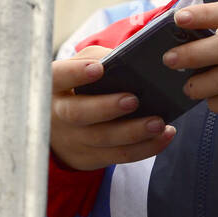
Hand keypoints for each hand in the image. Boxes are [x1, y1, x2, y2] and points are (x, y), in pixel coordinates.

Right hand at [50, 45, 176, 171]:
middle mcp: (58, 115)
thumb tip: (131, 59)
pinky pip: (120, 156)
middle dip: (106, 108)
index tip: (98, 68)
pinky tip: (164, 135)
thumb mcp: (80, 66)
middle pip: (78, 114)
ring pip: (103, 139)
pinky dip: (146, 147)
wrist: (61, 128)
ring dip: (133, 132)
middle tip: (133, 100)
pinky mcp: (91, 158)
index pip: (58, 77)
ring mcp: (74, 140)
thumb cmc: (79, 86)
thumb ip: (99, 59)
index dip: (75, 74)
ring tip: (158, 122)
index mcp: (53, 85)